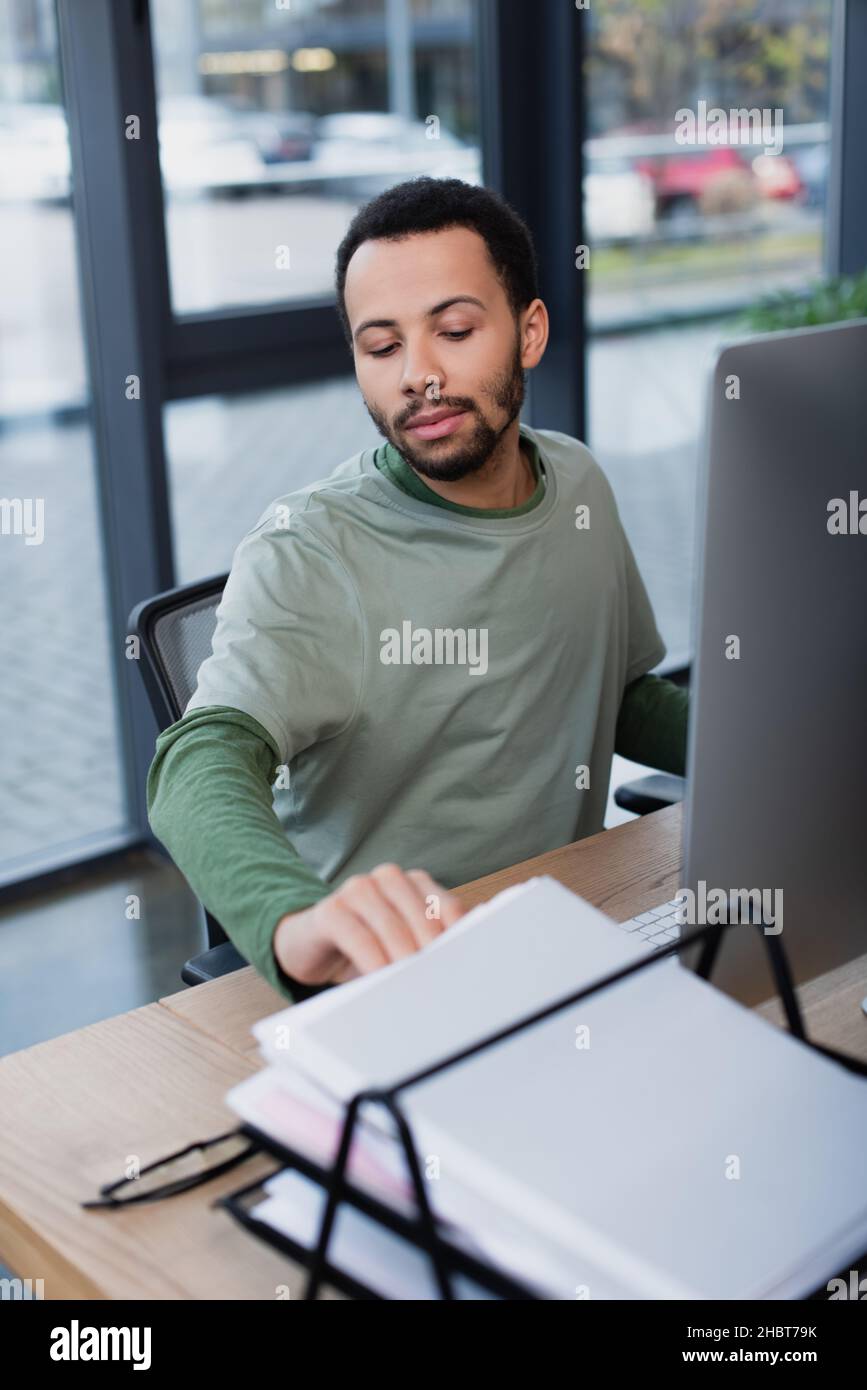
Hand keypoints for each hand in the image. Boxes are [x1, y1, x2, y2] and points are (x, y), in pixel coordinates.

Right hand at [273, 863, 465, 985]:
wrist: (309, 946)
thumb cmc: (366, 947)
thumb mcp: (404, 943)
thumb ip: (434, 941)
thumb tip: (471, 951)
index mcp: (414, 883)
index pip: (448, 908)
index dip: (459, 939)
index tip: (467, 971)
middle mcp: (388, 878)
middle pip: (423, 917)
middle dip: (434, 954)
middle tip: (443, 986)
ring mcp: (357, 889)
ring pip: (393, 926)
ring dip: (406, 960)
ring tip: (416, 988)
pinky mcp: (330, 909)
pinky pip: (358, 936)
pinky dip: (373, 960)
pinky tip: (380, 980)